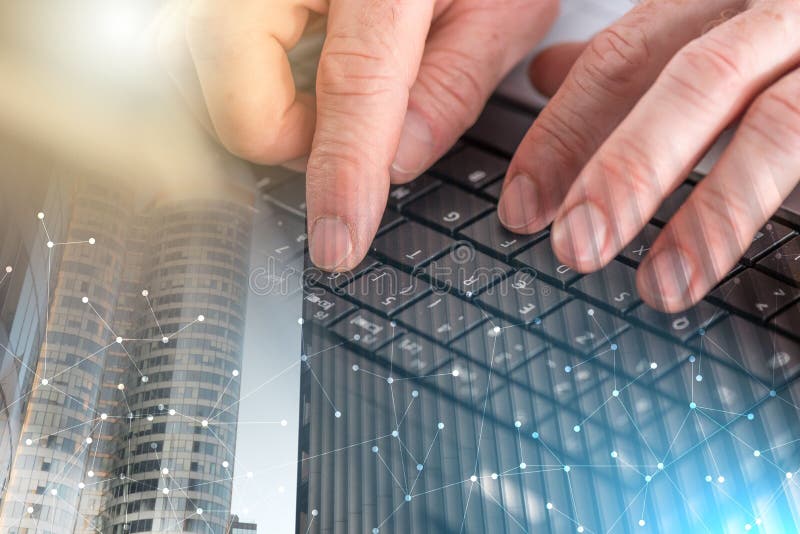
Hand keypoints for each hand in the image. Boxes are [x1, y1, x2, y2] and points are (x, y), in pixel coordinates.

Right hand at [154, 0, 558, 269]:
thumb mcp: (501, 3)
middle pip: (232, 86)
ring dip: (251, 104)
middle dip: (283, 136)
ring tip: (313, 88)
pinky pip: (193, 44)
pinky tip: (284, 63)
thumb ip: (453, 85)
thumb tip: (394, 164)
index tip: (338, 241)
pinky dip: (234, 74)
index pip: (351, 89)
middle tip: (336, 127)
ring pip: (191, 67)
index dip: (342, 175)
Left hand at [499, 0, 799, 311]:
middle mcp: (784, 13)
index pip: (626, 54)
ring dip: (715, 213)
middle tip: (576, 246)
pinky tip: (775, 273)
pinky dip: (783, 214)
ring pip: (781, 127)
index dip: (565, 132)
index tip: (522, 205)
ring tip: (664, 286)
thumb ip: (637, 56)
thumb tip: (546, 75)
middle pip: (698, 80)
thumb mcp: (711, 24)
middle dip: (628, 168)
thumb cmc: (788, 37)